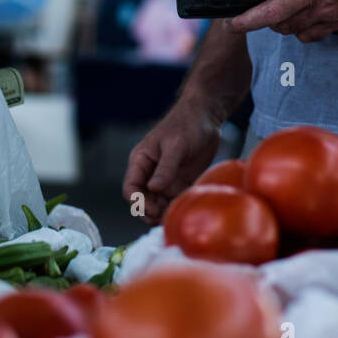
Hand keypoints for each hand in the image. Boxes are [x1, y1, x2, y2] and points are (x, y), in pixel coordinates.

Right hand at [122, 97, 223, 224]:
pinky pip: (175, 201)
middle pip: (143, 200)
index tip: (152, 210)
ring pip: (158, 204)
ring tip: (174, 221)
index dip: (138, 202)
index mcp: (141, 161)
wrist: (206, 116)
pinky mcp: (181, 182)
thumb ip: (165, 168)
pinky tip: (184, 213)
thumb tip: (153, 189)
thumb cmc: (186, 124)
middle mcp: (150, 173)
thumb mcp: (176, 145)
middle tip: (163, 220)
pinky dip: (177, 209)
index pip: (130, 188)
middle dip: (150, 212)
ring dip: (164, 214)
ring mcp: (165, 179)